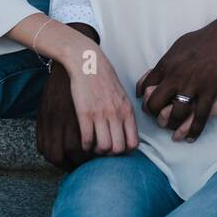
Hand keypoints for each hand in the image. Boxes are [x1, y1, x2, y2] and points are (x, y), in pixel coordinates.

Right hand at [35, 23, 136, 167]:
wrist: (88, 63)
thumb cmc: (105, 79)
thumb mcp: (122, 96)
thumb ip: (125, 114)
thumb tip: (127, 135)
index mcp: (127, 111)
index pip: (133, 143)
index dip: (126, 151)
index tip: (118, 148)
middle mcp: (116, 114)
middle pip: (118, 149)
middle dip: (111, 153)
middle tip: (104, 149)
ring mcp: (100, 114)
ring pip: (103, 147)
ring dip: (97, 151)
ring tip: (93, 146)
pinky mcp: (84, 113)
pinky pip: (86, 139)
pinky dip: (85, 145)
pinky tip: (84, 142)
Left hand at [136, 8, 216, 142]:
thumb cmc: (204, 39)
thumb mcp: (178, 46)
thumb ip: (166, 61)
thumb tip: (156, 73)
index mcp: (166, 63)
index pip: (146, 86)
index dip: (145, 98)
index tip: (148, 103)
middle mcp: (176, 75)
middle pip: (155, 103)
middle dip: (154, 114)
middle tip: (157, 118)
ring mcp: (193, 84)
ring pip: (175, 113)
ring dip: (172, 125)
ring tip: (173, 129)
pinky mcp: (210, 91)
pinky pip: (200, 117)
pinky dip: (194, 130)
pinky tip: (191, 138)